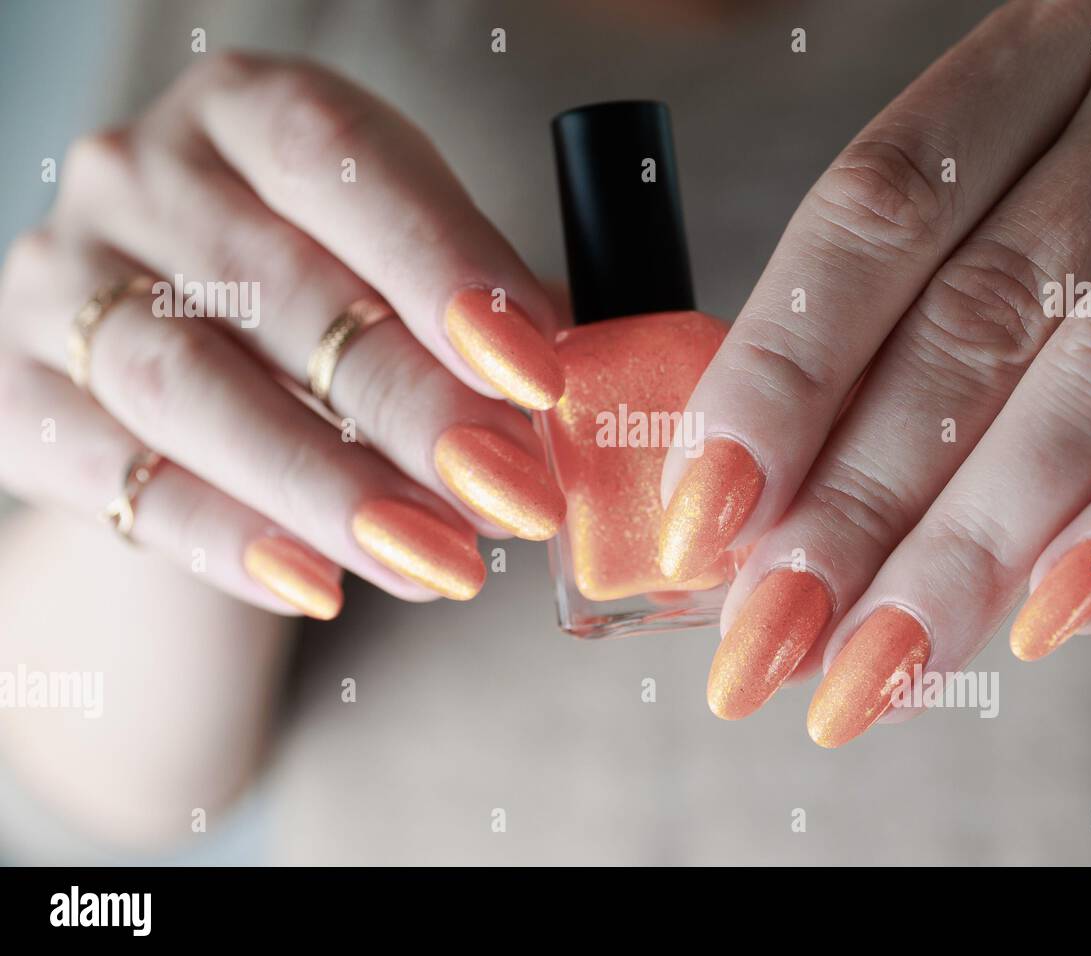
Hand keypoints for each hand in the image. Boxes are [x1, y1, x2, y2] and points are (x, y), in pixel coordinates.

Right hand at [0, 53, 565, 618]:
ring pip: (191, 390)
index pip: (340, 161)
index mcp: (249, 109)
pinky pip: (123, 478)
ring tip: (441, 560)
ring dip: (330, 489)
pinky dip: (228, 541)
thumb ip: (481, 308)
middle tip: (511, 494)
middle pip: (279, 290)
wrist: (178, 344)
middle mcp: (138, 173)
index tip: (537, 375)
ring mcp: (62, 280)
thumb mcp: (399, 255)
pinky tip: (321, 585)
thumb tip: (592, 391)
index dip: (444, 266)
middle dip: (410, 405)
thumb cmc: (320, 283)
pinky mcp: (20, 389)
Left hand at [659, 0, 1090, 743]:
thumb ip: (937, 295)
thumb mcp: (1048, 166)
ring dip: (973, 543)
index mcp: (1042, 55)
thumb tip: (784, 494)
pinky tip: (1050, 614)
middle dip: (854, 501)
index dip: (777, 371)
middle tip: (768, 632)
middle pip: (971, 317)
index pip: (873, 214)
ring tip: (878, 664)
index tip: (704, 514)